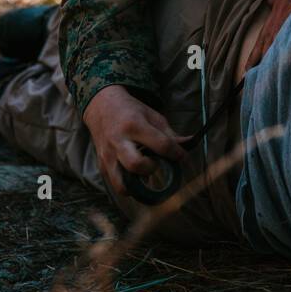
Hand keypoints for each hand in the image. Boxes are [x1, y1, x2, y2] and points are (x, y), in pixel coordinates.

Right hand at [83, 85, 190, 200]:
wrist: (102, 107)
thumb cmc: (131, 111)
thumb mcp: (153, 116)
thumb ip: (170, 134)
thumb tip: (189, 145)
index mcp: (134, 125)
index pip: (161, 145)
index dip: (177, 153)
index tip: (182, 156)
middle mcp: (118, 141)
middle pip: (136, 165)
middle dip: (151, 168)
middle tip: (156, 162)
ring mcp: (107, 155)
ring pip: (122, 184)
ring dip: (138, 184)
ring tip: (144, 172)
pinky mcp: (101, 165)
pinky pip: (116, 184)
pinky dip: (129, 184)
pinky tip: (136, 174)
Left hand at [243, 0, 290, 72]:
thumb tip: (270, 1)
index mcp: (280, 8)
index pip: (266, 34)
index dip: (257, 50)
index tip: (249, 66)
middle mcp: (281, 11)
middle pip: (265, 38)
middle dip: (256, 57)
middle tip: (246, 75)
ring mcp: (288, 9)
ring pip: (273, 35)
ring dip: (264, 52)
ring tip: (254, 69)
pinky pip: (287, 27)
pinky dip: (280, 40)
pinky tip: (274, 52)